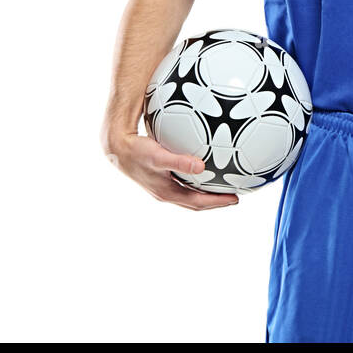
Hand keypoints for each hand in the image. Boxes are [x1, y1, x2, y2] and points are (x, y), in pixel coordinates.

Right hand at [104, 131, 239, 210]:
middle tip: (234, 195)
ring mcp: (163, 186)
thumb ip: (179, 162)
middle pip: (196, 202)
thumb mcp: (158, 156)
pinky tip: (204, 167)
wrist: (117, 149)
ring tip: (222, 185)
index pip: (198, 202)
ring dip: (206, 192)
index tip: (235, 199)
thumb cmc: (136, 152)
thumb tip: (201, 167)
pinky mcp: (161, 177)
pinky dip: (196, 180)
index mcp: (167, 192)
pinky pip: (184, 181)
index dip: (217, 202)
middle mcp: (166, 192)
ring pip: (190, 193)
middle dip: (215, 201)